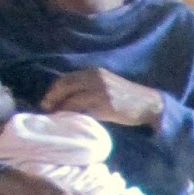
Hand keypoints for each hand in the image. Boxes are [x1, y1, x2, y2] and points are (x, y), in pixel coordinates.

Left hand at [41, 67, 163, 127]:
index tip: (46, 102)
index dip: (52, 91)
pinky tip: (70, 122)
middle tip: (46, 111)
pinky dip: (72, 117)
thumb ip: (88, 85)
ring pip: (70, 100)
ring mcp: (100, 92)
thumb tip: (64, 96)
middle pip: (64, 87)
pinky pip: (82, 111)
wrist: (147, 104)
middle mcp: (95, 78)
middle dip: (51, 99)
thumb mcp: (106, 84)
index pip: (65, 79)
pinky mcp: (105, 106)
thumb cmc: (125, 96)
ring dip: (60, 110)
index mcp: (94, 72)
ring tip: (56, 118)